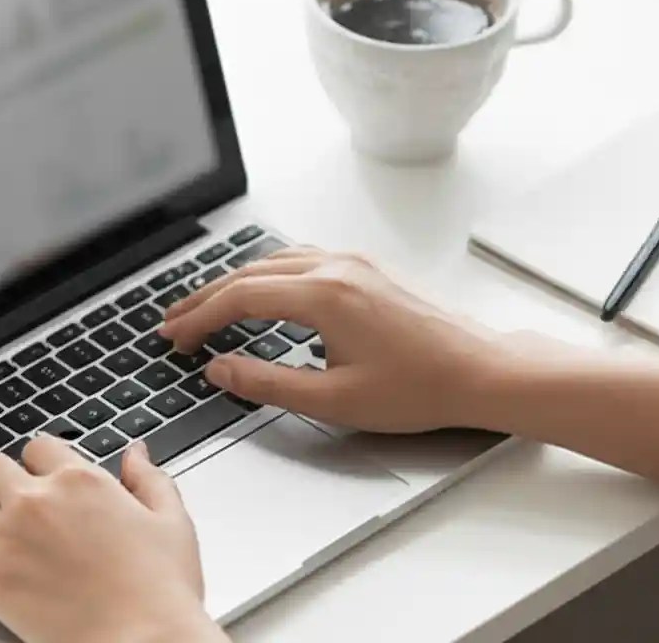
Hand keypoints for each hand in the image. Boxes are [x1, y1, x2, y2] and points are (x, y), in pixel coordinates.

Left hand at [0, 436, 226, 642]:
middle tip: (3, 496)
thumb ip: (149, 480)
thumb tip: (136, 454)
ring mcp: (8, 539)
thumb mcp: (171, 522)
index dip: (39, 462)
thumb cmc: (161, 592)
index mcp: (81, 481)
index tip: (42, 478)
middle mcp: (37, 502)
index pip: (38, 446)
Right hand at [158, 247, 506, 432]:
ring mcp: (354, 263)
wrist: (483, 371)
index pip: (240, 298)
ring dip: (234, 283)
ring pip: (274, 261)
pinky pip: (301, 259)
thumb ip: (268, 383)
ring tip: (206, 307)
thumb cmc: (422, 387)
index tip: (176, 339)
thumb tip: (221, 370)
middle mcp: (336, 268)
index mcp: (324, 295)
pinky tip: (261, 291)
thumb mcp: (335, 400)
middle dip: (205, 299)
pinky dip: (267, 274)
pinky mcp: (368, 269)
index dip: (200, 319)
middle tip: (175, 323)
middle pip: (250, 273)